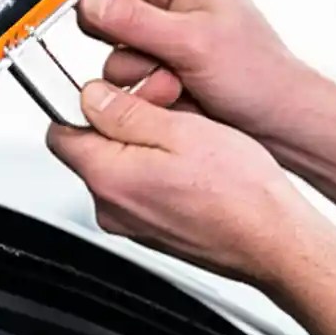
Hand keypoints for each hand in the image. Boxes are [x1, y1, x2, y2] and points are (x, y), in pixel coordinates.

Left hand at [47, 79, 318, 284]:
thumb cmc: (241, 194)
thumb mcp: (182, 130)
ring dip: (143, 143)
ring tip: (187, 136)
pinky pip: (139, 189)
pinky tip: (192, 163)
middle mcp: (110, 207)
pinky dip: (156, 169)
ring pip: (118, 167)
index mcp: (108, 178)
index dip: (87, 103)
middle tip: (166, 106)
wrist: (274, 242)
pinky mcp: (150, 231)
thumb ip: (125, 112)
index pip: (61, 131)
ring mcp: (129, 223)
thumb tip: (91, 97)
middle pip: (91, 147)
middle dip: (122, 119)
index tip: (117, 92)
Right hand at [77, 0, 333, 139]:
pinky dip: (138, 86)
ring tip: (170, 82)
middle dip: (119, 35)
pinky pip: (123, 70)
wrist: (278, 122)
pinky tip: (168, 93)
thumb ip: (136, 21)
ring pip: (112, 43)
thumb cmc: (258, 74)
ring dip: (132, 68)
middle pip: (108, 2)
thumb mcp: (193, 43)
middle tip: (144, 50)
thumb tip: (90, 1)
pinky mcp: (158, 63)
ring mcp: (163, 33)